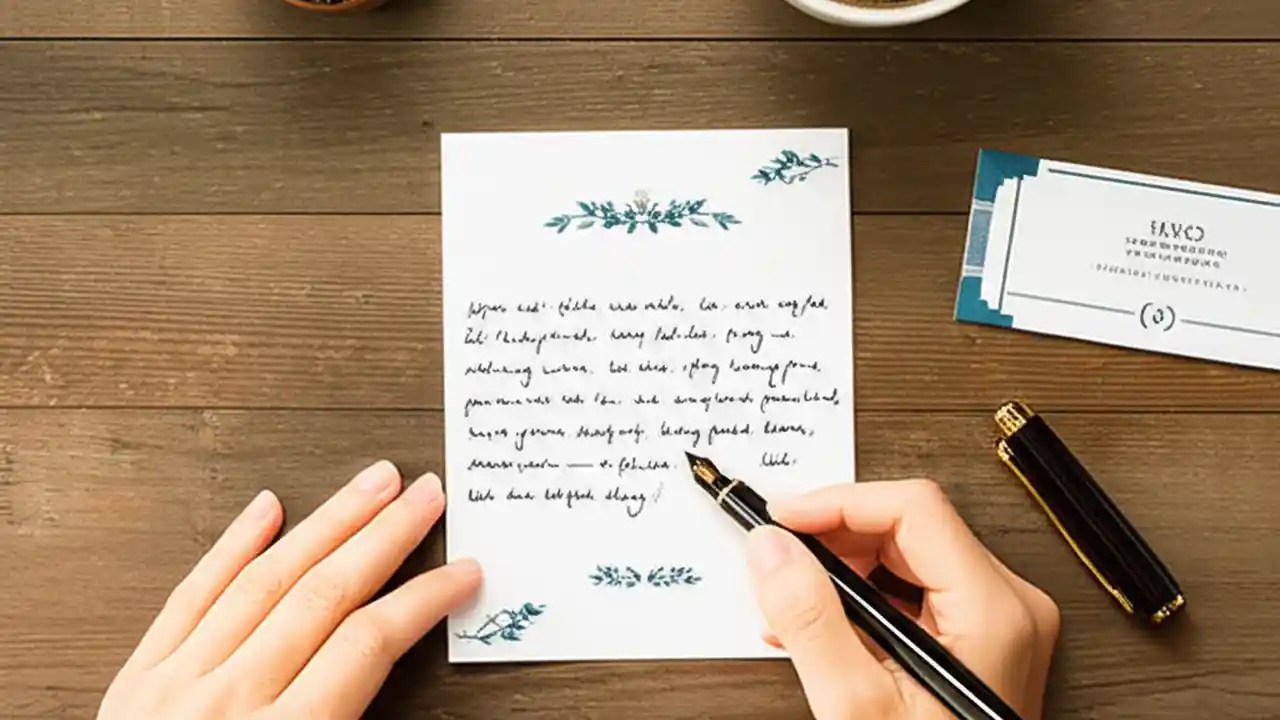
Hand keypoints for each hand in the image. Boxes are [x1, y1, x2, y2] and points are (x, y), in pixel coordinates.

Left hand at [98, 461, 480, 719]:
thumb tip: (406, 691)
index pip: (369, 643)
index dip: (425, 599)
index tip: (464, 573)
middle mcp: (230, 702)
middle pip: (324, 593)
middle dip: (384, 537)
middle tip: (426, 495)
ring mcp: (177, 684)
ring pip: (265, 579)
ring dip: (325, 523)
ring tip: (368, 484)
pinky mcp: (136, 679)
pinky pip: (190, 595)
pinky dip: (230, 547)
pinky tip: (265, 509)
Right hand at [746, 480, 1058, 719]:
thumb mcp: (857, 706)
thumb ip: (810, 620)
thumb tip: (771, 549)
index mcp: (994, 611)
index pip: (911, 509)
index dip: (837, 503)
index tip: (782, 519)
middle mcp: (1008, 604)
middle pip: (906, 527)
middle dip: (831, 541)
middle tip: (775, 564)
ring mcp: (997, 619)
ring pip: (904, 555)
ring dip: (839, 572)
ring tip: (789, 610)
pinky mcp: (979, 634)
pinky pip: (912, 589)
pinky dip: (860, 599)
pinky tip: (819, 629)